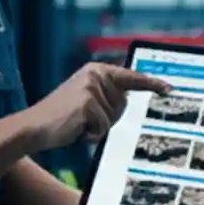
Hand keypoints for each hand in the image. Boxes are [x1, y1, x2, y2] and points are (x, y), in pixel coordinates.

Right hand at [24, 62, 171, 150]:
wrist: (34, 128)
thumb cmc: (60, 119)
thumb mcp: (86, 100)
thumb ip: (106, 96)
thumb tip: (128, 99)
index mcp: (96, 70)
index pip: (130, 77)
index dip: (151, 84)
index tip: (169, 89)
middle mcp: (95, 74)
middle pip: (124, 104)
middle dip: (109, 118)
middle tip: (84, 121)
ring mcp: (92, 87)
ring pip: (114, 117)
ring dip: (98, 127)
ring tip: (77, 124)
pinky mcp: (88, 103)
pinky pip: (103, 127)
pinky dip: (91, 134)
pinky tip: (76, 130)